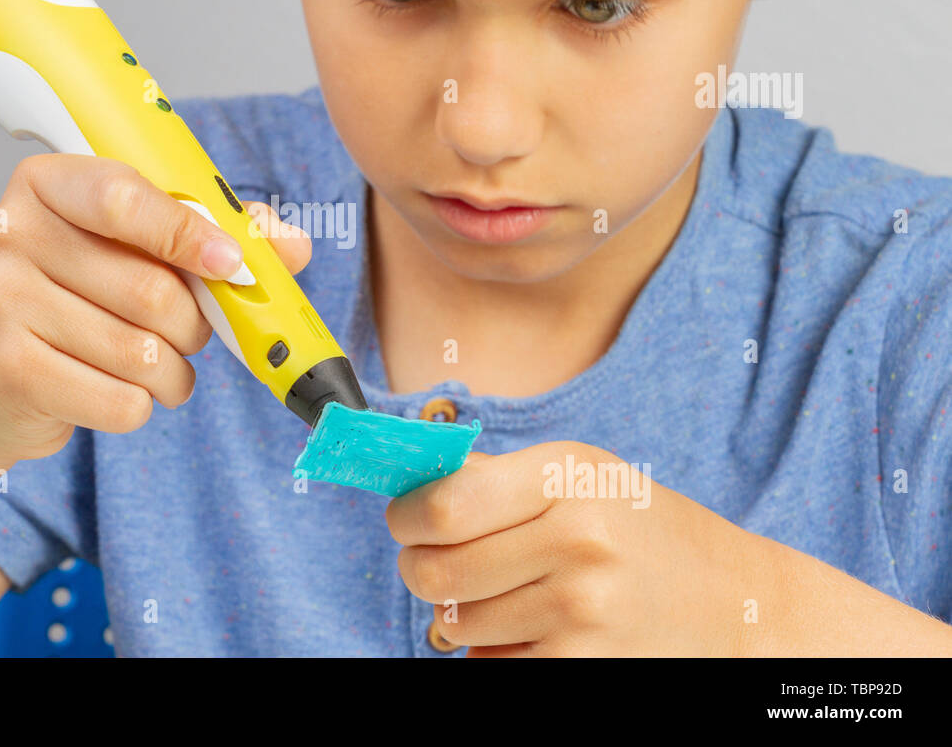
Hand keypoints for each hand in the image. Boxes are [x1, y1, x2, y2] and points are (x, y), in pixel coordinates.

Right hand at [0, 154, 309, 464]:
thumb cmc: (75, 297)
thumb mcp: (134, 249)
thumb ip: (213, 235)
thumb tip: (291, 247)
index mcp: (48, 183)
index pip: (126, 198)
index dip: (190, 234)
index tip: (233, 263)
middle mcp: (13, 234)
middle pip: (149, 289)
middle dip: (194, 324)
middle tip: (190, 330)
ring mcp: (1, 302)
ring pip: (141, 352)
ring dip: (173, 373)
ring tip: (156, 366)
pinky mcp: (8, 369)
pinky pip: (119, 400)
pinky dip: (141, 406)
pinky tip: (119, 390)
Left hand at [386, 441, 776, 655]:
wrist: (734, 604)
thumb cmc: (643, 529)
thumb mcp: (581, 474)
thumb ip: (494, 475)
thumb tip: (408, 479)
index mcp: (567, 477)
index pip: (443, 506)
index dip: (406, 517)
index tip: (407, 521)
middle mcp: (576, 541)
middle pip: (435, 570)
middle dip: (421, 567)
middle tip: (440, 560)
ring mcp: (581, 611)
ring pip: (454, 622)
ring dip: (457, 612)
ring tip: (503, 593)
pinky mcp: (581, 666)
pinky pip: (487, 661)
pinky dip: (491, 648)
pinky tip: (530, 626)